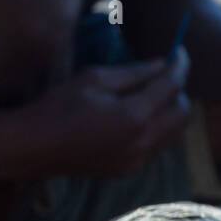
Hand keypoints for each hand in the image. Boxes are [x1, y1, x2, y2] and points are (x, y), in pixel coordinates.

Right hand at [0, 54, 190, 180]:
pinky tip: (139, 114)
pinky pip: (158, 145)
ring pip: (174, 132)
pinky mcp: (130, 169)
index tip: (180, 52)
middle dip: (179, 90)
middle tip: (165, 73)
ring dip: (170, 110)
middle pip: (182, 113)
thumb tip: (162, 64)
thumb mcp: (95, 78)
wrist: (37, 147)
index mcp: (135, 116)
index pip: (171, 86)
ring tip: (152, 92)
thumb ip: (134, 73)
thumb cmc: (60, 105)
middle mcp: (143, 142)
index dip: (179, 66)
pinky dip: (158, 127)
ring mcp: (138, 160)